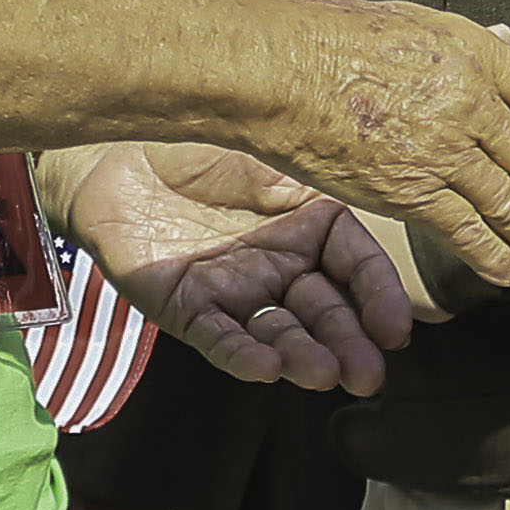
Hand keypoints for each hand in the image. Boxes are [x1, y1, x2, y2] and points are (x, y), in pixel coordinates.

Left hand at [62, 142, 416, 391]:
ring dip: (302, 357)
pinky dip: (243, 355)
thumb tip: (378, 178)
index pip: (358, 265)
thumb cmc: (196, 134)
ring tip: (324, 375)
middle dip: (349, 344)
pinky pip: (219, 337)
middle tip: (367, 376)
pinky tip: (267, 368)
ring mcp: (236, 290)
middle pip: (325, 311)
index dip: (379, 297)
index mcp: (310, 222)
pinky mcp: (188, 308)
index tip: (396, 331)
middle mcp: (280, 264)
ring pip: (278, 333)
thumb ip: (316, 171)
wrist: (113, 143)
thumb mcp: (270, 147)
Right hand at [244, 0, 509, 285]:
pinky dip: (493, 256)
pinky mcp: (409, 191)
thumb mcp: (411, 20)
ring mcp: (441, 149)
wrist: (276, 70)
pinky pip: (465, 231)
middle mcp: (468, 101)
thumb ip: (464, 41)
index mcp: (474, 52)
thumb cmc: (327, 37)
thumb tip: (505, 39)